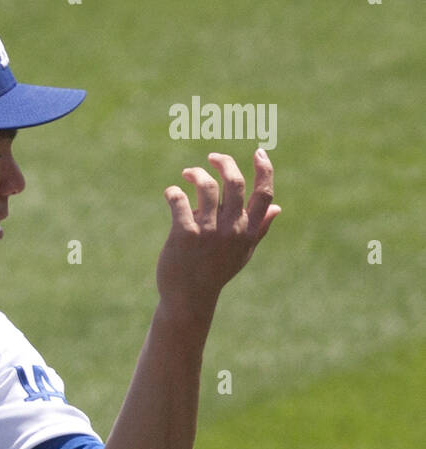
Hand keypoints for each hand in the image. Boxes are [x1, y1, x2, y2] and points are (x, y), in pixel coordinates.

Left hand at [156, 148, 280, 316]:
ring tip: (188, 174)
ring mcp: (209, 231)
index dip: (264, 169)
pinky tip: (170, 193)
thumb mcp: (243, 252)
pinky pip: (180, 201)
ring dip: (196, 174)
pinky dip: (174, 192)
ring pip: (207, 187)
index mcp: (248, 230)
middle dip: (224, 162)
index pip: (264, 194)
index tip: (259, 152)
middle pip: (234, 183)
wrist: (189, 297)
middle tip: (212, 157)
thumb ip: (259, 228)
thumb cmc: (216, 272)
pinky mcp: (185, 234)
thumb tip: (277, 208)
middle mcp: (232, 228)